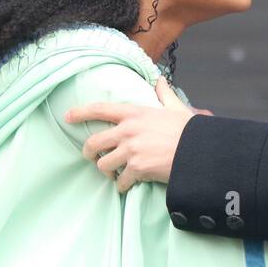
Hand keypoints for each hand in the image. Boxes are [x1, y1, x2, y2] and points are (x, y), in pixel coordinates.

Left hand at [64, 76, 194, 192]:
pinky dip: (123, 186)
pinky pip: (120, 181)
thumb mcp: (176, 108)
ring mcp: (131, 150)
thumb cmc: (189, 131)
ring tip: (116, 174)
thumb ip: (164, 94)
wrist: (200, 152)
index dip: (80, 113)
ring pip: (104, 165)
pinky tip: (128, 185)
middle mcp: (128, 130)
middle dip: (89, 153)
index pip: (100, 109)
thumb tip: (160, 81)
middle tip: (92, 158)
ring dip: (108, 172)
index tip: (67, 117)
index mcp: (134, 113)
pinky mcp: (136, 168)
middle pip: (94, 143)